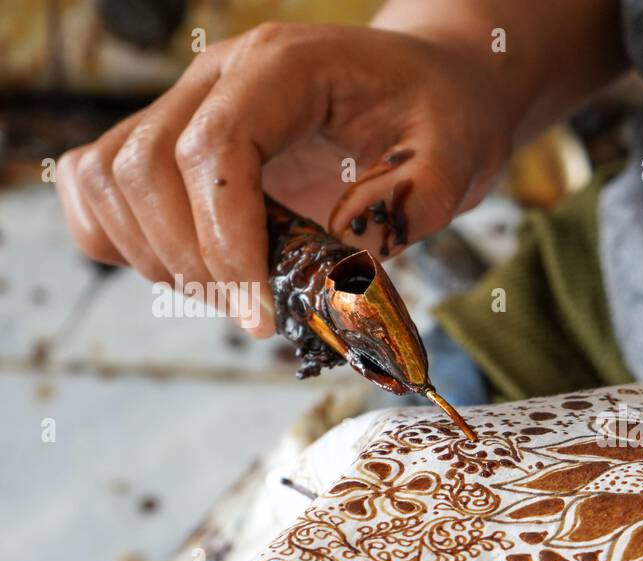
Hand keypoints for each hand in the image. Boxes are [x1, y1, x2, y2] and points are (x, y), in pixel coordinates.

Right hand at [56, 23, 516, 335]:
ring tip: (236, 292)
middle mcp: (219, 77)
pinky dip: (121, 240)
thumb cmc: (442, 118)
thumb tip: (334, 280)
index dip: (225, 243)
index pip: (213, 150)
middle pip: (143, 169)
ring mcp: (186, 103)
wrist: (429, 86)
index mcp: (286, 68)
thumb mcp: (454, 161)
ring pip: (106, 179)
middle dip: (195, 264)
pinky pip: (94, 185)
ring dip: (159, 259)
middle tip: (259, 313)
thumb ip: (402, 213)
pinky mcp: (170, 138)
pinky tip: (194, 269)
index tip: (262, 314)